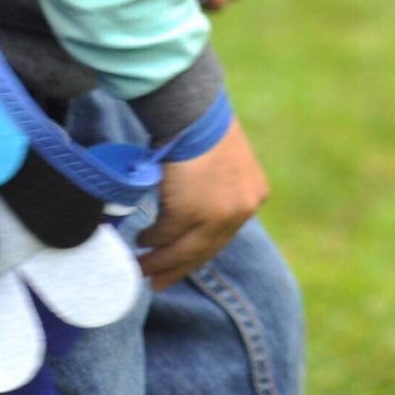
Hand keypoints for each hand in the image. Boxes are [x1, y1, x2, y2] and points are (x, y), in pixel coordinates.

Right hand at [141, 118, 266, 289]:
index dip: (200, 252)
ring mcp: (216, 214)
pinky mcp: (189, 213)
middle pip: (206, 249)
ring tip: (143, 269)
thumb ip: (218, 189)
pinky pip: (166, 235)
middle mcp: (240, 210)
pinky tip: (142, 242)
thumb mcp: (224, 161)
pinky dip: (152, 240)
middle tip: (158, 284)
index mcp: (253, 197)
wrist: (193, 110)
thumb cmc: (203, 126)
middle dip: (179, 268)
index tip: (183, 265)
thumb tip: (197, 207)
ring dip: (161, 261)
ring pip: (184, 249)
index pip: (224, 235)